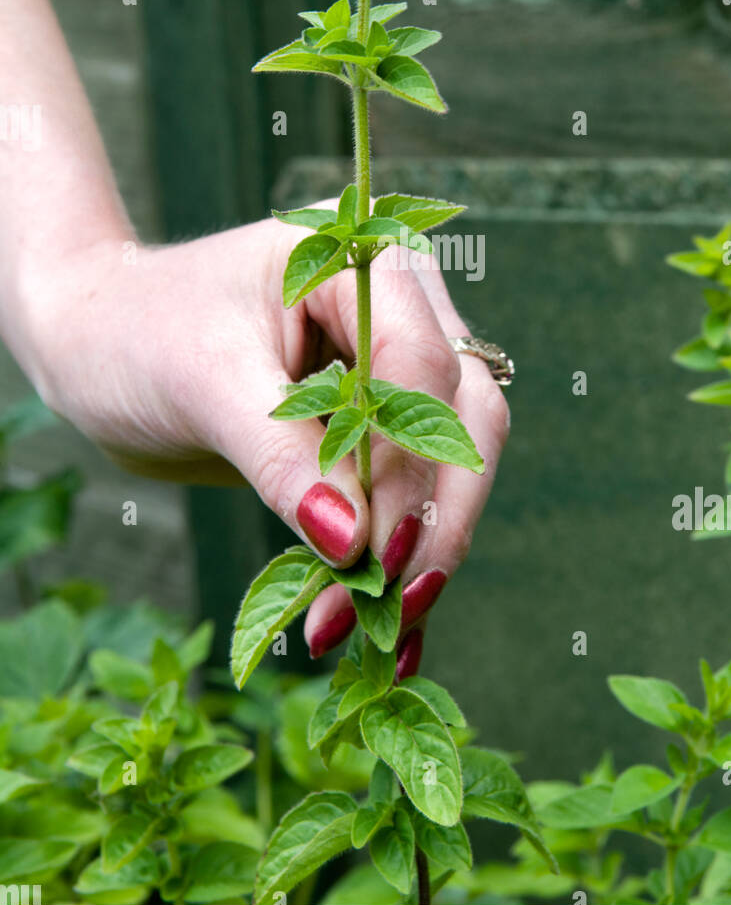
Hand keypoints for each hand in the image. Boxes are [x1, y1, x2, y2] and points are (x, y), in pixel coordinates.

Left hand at [30, 211, 509, 672]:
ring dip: (422, 552)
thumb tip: (352, 545)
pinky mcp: (377, 428)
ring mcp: (396, 369)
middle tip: (393, 608)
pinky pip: (412, 495)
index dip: (412, 465)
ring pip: (451, 467)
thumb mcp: (202, 385)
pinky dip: (400, 560)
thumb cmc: (135, 333)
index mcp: (366, 266)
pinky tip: (389, 632)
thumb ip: (281, 458)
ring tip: (382, 638)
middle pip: (463, 421)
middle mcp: (401, 310)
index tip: (378, 554)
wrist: (94, 345)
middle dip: (434, 519)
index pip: (423, 369)